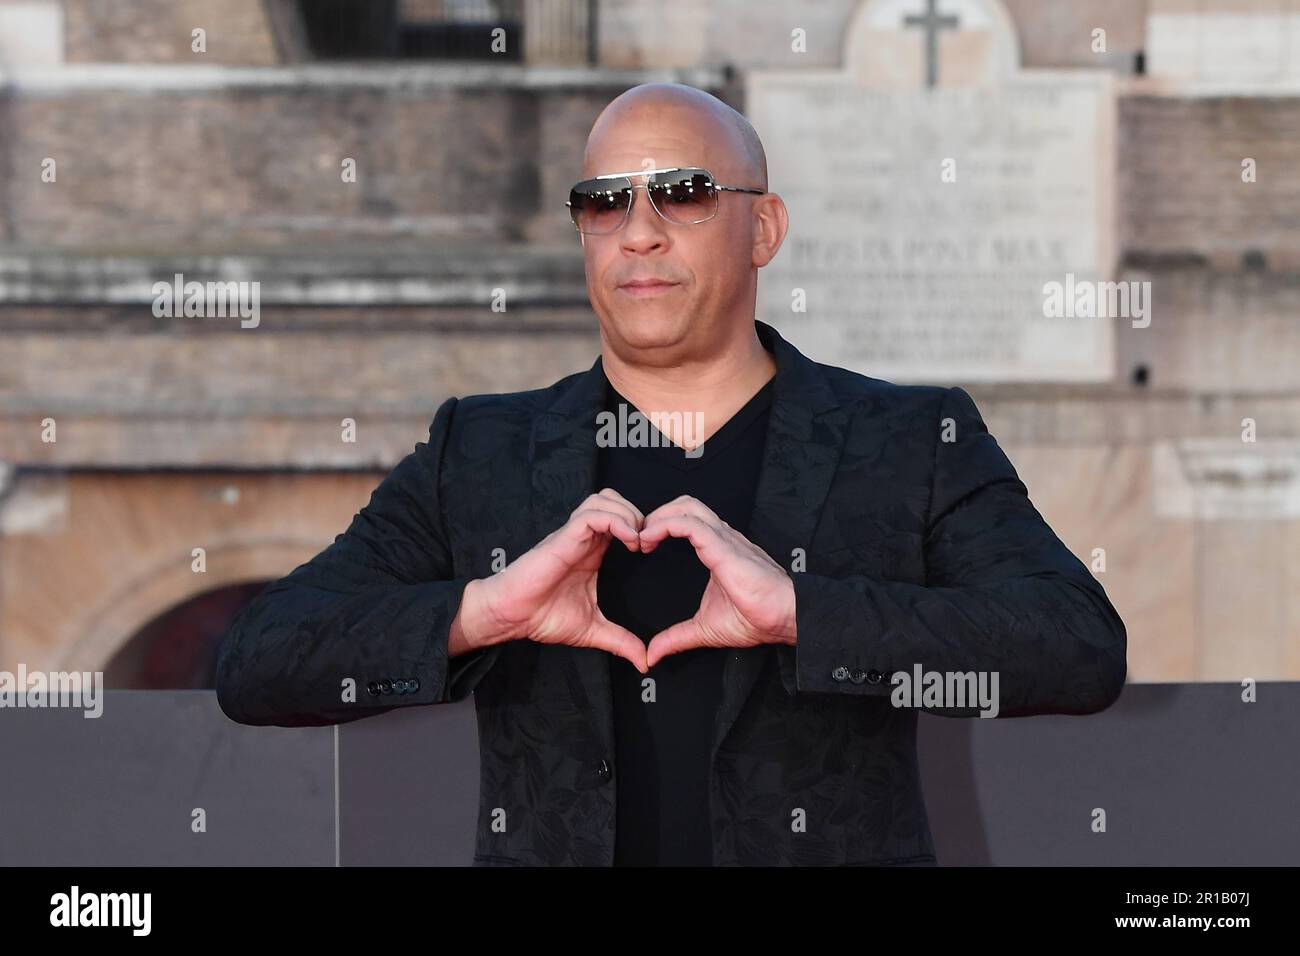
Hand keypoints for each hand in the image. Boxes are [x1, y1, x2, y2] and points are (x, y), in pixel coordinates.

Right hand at [467, 488, 648, 672]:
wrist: (513, 617)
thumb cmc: (543, 617)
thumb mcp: (593, 630)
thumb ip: (621, 641)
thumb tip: (644, 662)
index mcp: (593, 552)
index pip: (620, 518)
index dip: (641, 527)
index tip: (651, 551)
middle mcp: (584, 538)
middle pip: (614, 500)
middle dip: (638, 514)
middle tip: (648, 542)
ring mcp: (573, 535)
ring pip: (604, 499)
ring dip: (627, 514)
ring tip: (636, 540)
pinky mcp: (564, 538)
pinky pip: (593, 515)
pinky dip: (616, 520)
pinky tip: (627, 540)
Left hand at [637, 495, 796, 667]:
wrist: (784, 618)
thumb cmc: (757, 618)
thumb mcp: (705, 630)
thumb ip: (676, 638)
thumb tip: (653, 654)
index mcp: (717, 550)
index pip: (686, 521)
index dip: (661, 526)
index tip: (643, 546)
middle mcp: (721, 538)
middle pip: (684, 505)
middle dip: (657, 515)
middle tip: (639, 538)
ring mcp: (723, 538)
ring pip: (686, 507)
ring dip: (658, 517)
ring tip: (643, 537)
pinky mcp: (724, 546)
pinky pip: (689, 523)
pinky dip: (664, 525)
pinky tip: (650, 539)